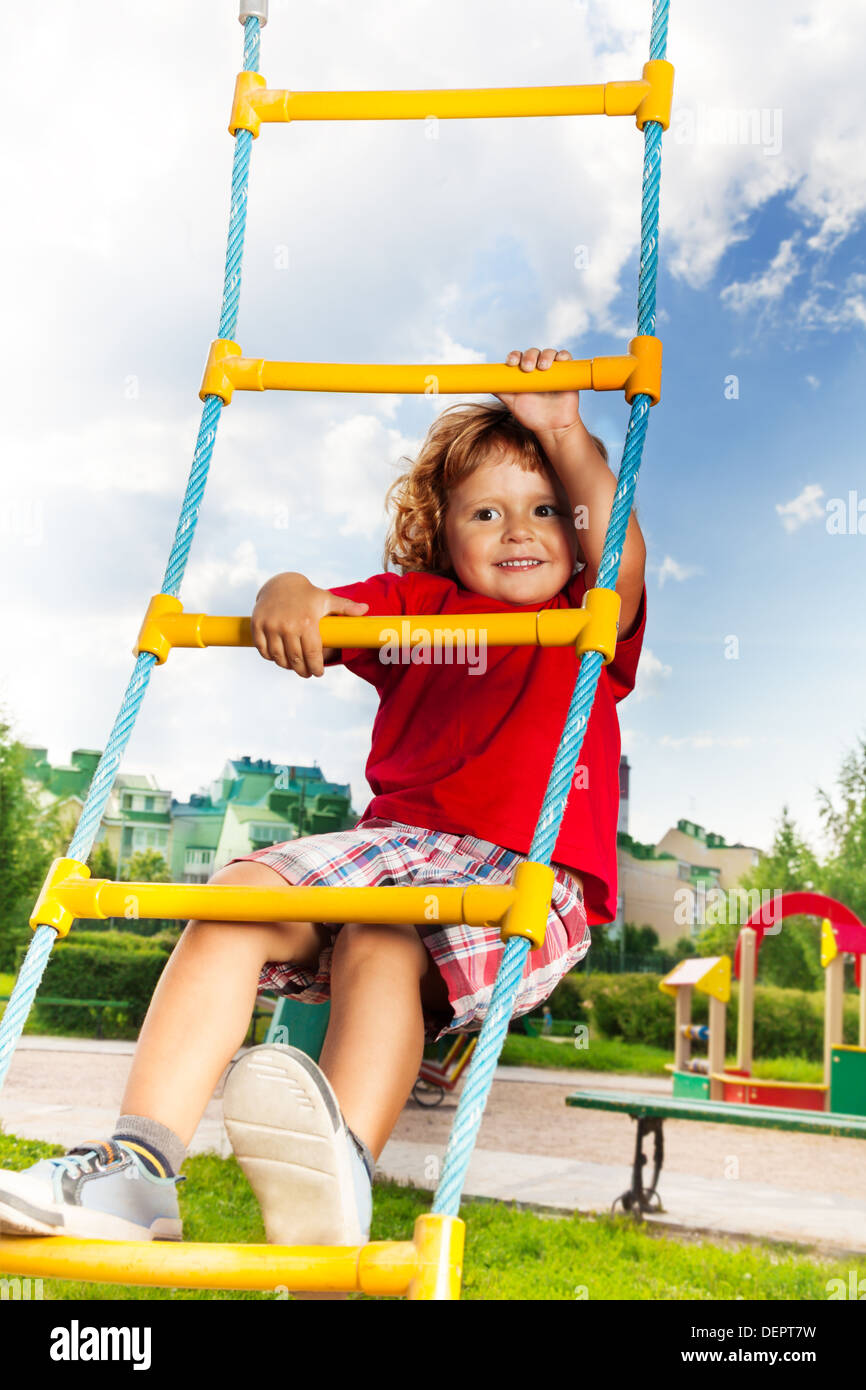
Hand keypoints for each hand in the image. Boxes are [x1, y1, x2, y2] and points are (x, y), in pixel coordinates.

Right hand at [251, 572, 368, 676]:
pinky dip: (270, 657)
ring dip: (286, 666)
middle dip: (303, 671)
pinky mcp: (257, 625)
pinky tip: (278, 658)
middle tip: (307, 673)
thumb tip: (366, 609)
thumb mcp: (327, 599)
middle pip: (295, 660)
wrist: (280, 583)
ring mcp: (270, 626)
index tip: (318, 673)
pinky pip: (263, 650)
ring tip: (293, 666)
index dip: (316, 668)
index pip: (312, 655)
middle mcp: (287, 626)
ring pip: (278, 657)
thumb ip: (346, 607)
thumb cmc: (308, 594)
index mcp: (307, 622)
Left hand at [493, 347, 580, 435]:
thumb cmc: (531, 415)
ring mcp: (552, 369)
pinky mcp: (567, 372)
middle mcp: (537, 368)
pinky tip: (560, 360)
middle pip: (532, 352)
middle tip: (528, 368)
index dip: (514, 356)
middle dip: (529, 357)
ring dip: (545, 355)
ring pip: (548, 352)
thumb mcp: (512, 404)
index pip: (517, 357)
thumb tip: (485, 383)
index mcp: (522, 373)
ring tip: (543, 367)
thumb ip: (501, 392)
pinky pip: (565, 357)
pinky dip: (563, 355)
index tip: (511, 363)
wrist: (552, 427)